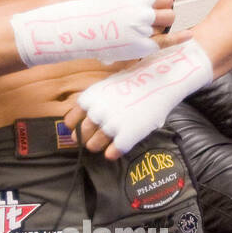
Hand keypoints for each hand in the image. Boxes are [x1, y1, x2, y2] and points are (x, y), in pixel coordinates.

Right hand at [10, 0, 174, 66]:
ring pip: (161, 30)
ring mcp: (143, 32)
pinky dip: (178, 39)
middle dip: (162, 17)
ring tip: (134, 29)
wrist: (80, 29)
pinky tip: (188, 36)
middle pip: (169, 15)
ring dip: (153, 29)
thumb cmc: (97, 8)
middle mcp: (144, 14)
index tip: (154, 7)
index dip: (161, 4)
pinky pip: (165, 42)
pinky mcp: (140, 47)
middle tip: (150, 20)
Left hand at [62, 38, 213, 159]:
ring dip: (97, 146)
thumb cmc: (136, 81)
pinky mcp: (126, 136)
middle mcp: (96, 112)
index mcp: (90, 98)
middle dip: (85, 139)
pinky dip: (112, 153)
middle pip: (81, 135)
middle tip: (93, 139)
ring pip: (93, 145)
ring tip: (104, 144)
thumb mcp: (108, 87)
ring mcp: (111, 125)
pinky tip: (114, 151)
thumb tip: (90, 116)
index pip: (71, 120)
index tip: (79, 128)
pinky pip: (112, 152)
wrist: (160, 79)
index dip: (75, 126)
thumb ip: (97, 102)